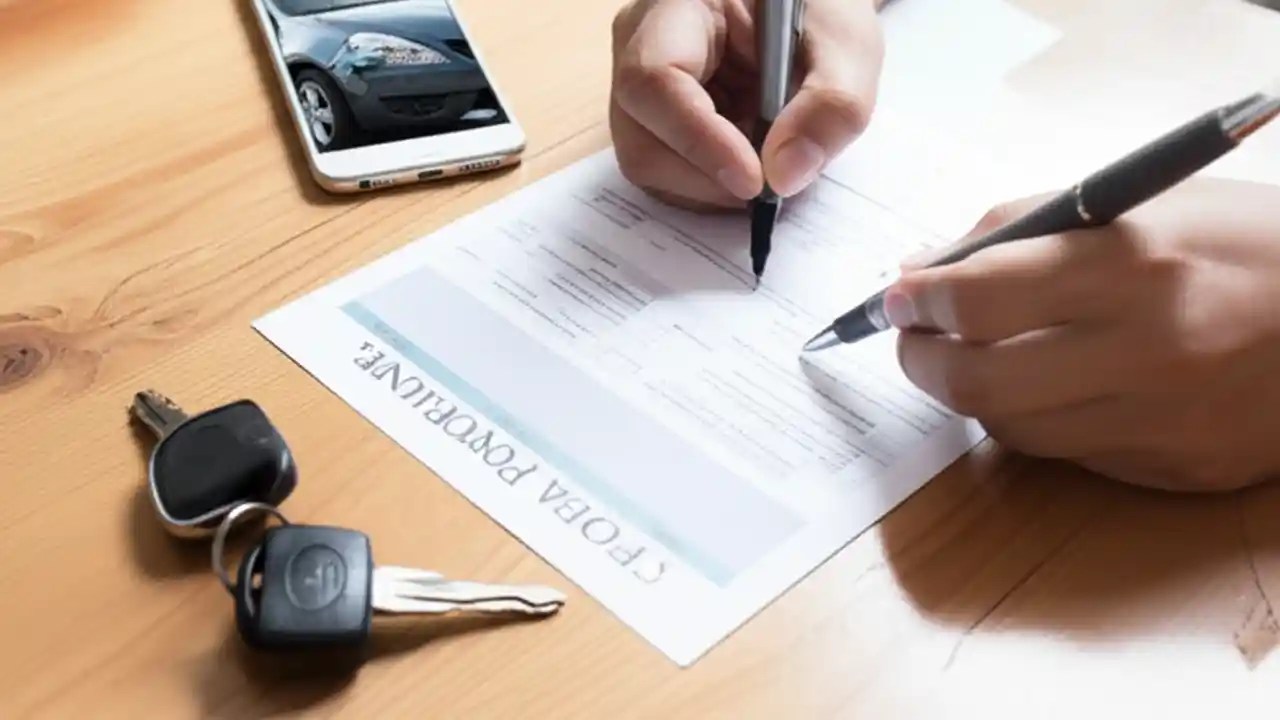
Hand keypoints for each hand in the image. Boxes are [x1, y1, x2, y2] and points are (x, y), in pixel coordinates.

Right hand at [609, 0, 883, 208]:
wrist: (807, 18)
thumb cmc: (818, 16)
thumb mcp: (846, 46)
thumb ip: (831, 105)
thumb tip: (784, 178)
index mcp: (676, 5)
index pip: (655, 80)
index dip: (698, 139)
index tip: (753, 179)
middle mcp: (638, 48)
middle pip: (640, 140)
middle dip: (708, 178)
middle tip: (770, 182)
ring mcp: (640, 93)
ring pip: (649, 167)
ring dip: (713, 186)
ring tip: (766, 159)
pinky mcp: (653, 127)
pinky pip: (666, 177)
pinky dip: (713, 187)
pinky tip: (750, 160)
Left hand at [888, 178, 1279, 491]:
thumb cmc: (1249, 243)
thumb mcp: (1141, 203)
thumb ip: (1020, 230)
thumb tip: (923, 272)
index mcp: (1134, 267)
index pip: (977, 299)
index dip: (917, 301)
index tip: (897, 296)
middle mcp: (1145, 354)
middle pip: (975, 381)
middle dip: (919, 360)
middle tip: (911, 338)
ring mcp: (1163, 423)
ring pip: (1011, 430)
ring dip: (971, 395)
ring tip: (970, 359)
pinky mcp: (1178, 470)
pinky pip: (1069, 457)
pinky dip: (1036, 422)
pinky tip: (1044, 388)